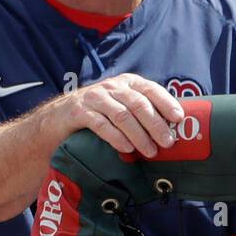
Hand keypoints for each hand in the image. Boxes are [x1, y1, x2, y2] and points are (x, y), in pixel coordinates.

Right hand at [55, 73, 184, 157]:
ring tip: (150, 151)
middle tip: (167, 142)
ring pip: (122, 115)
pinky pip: (100, 124)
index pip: (151, 89)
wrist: (57, 119)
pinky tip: (126, 148)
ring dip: (139, 135)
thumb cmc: (97, 116)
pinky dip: (116, 137)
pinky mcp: (79, 112)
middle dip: (155, 124)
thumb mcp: (120, 107)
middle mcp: (111, 87)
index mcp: (126, 83)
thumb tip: (171, 131)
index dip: (166, 102)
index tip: (179, 118)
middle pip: (138, 104)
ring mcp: (94, 98)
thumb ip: (140, 113)